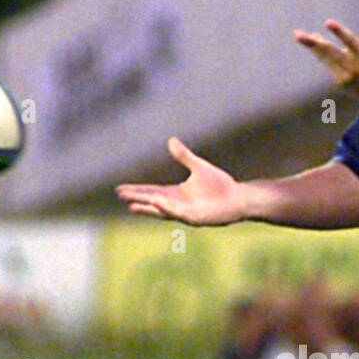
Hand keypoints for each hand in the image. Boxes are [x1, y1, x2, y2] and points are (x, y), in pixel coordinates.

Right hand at [116, 137, 244, 224]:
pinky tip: (158, 202)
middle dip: (138, 199)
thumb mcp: (198, 166)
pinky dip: (167, 209)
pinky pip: (178, 213)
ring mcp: (185, 213)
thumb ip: (184, 156)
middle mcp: (177, 205)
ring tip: (132, 205)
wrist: (238, 198)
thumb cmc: (220, 185)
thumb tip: (171, 140)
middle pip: (152, 202)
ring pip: (162, 211)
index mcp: (176, 193)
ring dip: (149, 207)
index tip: (121, 189)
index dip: (137, 190)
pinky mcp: (195, 218)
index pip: (152, 191)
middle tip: (121, 196)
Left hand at [294, 3, 358, 104]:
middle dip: (313, 44)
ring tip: (301, 36)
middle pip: (330, 52)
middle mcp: (353, 66)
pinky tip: (316, 45)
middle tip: (298, 35)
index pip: (349, 41)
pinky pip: (329, 65)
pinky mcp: (341, 83)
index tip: (328, 23)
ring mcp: (346, 76)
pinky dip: (323, 55)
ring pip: (325, 59)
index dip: (338, 32)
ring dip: (314, 47)